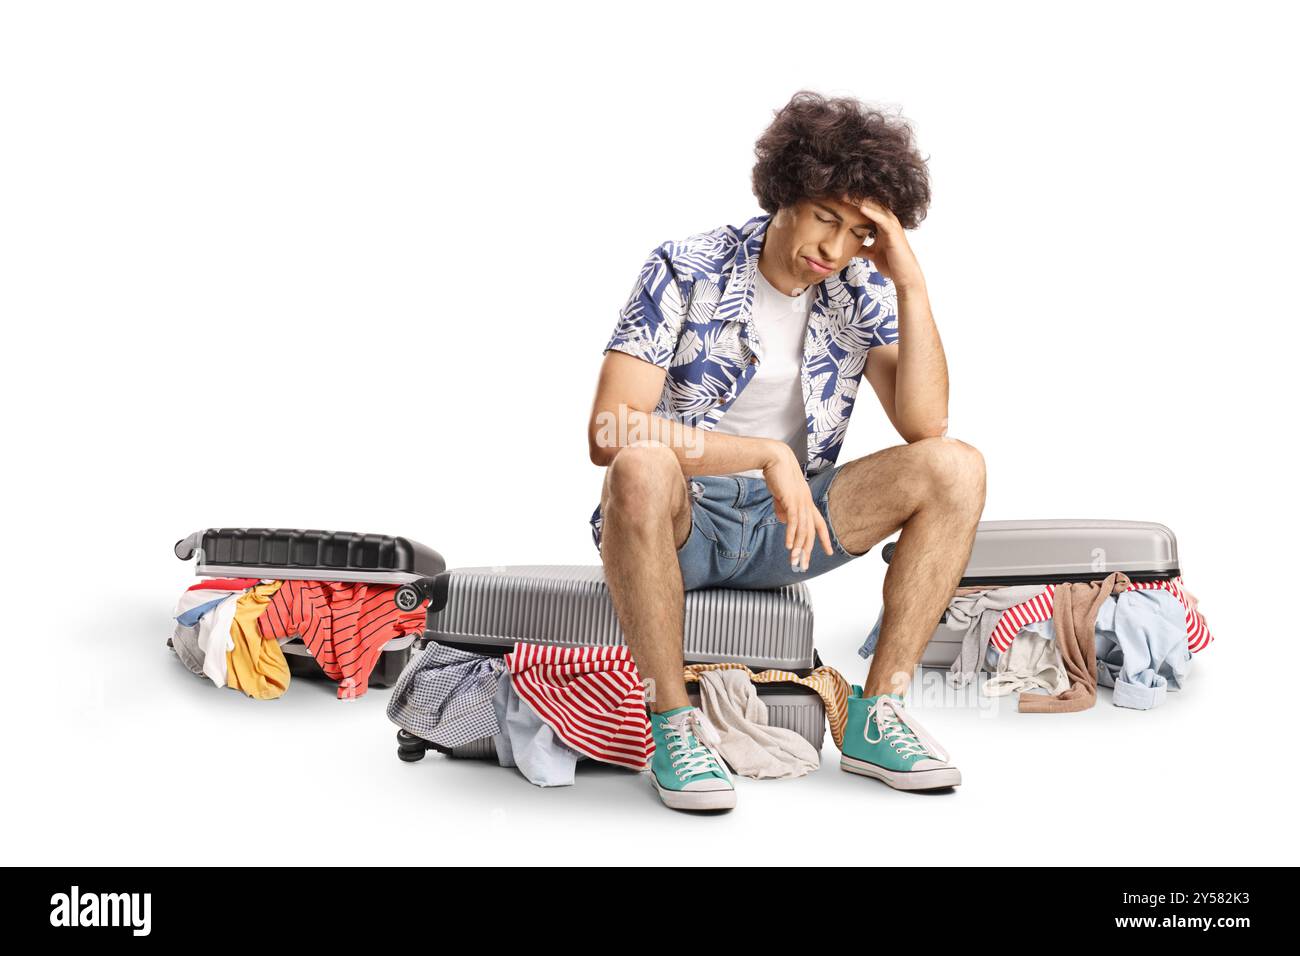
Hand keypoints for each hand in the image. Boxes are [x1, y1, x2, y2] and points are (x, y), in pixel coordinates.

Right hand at [760, 441, 833, 572]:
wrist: (775, 458)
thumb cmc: (777, 474)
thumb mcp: (781, 495)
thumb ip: (783, 509)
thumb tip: (783, 520)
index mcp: (807, 502)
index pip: (819, 524)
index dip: (825, 539)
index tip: (828, 552)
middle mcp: (807, 504)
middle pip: (811, 532)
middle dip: (807, 551)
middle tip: (803, 566)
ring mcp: (801, 502)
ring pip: (803, 530)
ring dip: (798, 548)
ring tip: (794, 561)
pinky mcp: (791, 500)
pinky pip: (794, 522)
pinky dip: (791, 535)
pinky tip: (789, 546)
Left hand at [842, 194, 923, 289]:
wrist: (903, 274)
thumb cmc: (890, 263)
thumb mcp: (872, 253)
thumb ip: (863, 248)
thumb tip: (851, 248)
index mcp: (881, 224)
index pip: (866, 209)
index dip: (852, 204)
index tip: (837, 200)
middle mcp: (887, 221)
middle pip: (869, 204)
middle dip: (854, 198)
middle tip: (838, 192)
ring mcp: (891, 225)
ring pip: (875, 208)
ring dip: (860, 201)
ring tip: (846, 195)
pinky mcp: (893, 232)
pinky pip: (882, 219)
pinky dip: (872, 213)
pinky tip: (861, 208)